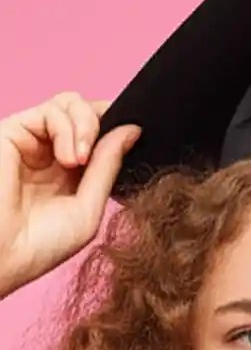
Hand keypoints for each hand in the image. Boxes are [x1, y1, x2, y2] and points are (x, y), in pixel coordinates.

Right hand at [0, 93, 140, 298]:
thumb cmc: (38, 246)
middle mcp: (54, 154)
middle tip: (111, 145)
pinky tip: (71, 159)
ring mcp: (34, 142)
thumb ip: (107, 168)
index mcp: (74, 175)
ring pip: (72, 104)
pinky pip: (51, 110)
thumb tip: (132, 131)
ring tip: (81, 161)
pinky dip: (69, 127)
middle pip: (91, 113)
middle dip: (107, 122)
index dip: (120, 131)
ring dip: (88, 126)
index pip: (104, 136)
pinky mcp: (13, 131)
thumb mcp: (87, 208)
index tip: (138, 140)